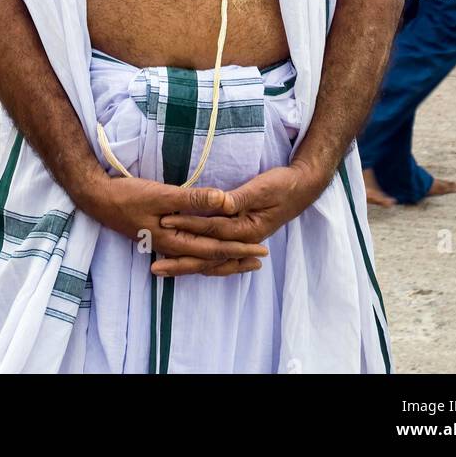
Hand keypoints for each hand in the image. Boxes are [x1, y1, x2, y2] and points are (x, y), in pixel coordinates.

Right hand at [80, 173, 268, 275]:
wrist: (98, 200)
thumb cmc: (128, 195)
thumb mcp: (162, 195)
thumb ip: (194, 200)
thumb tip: (225, 202)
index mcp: (175, 240)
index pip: (215, 248)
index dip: (239, 249)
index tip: (261, 249)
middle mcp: (172, 247)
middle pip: (210, 258)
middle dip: (237, 258)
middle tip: (262, 259)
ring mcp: (165, 245)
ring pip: (200, 258)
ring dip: (224, 259)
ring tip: (244, 261)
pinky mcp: (160, 238)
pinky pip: (190, 253)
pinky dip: (205, 255)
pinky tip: (209, 254)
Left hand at [153, 162, 325, 276]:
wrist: (301, 188)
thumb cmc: (281, 185)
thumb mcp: (261, 187)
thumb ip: (238, 198)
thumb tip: (220, 203)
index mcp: (246, 229)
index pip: (210, 228)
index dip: (187, 225)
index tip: (163, 222)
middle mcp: (243, 242)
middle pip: (207, 255)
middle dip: (180, 261)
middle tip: (154, 267)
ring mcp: (243, 243)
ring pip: (211, 261)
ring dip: (187, 266)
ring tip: (164, 271)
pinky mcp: (242, 239)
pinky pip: (220, 258)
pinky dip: (204, 264)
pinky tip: (191, 267)